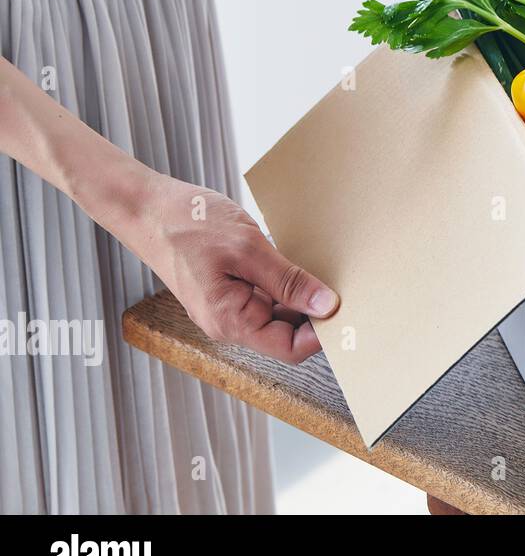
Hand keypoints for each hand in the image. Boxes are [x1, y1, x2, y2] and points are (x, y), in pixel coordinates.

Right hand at [131, 173, 338, 363]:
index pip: (290, 348)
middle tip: (342, 281)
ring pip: (279, 312)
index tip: (346, 307)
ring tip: (318, 265)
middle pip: (287, 332)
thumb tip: (327, 306)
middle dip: (315, 311)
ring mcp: (229, 306)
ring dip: (301, 293)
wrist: (146, 207)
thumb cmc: (187, 224)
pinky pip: (266, 294)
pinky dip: (284, 281)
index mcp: (232, 321)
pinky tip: (295, 259)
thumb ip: (288, 280)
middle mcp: (230, 321)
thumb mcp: (247, 248)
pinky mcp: (228, 289)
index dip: (321, 332)